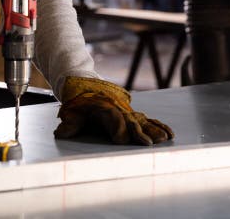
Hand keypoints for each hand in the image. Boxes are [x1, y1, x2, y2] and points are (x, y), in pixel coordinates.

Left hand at [54, 76, 173, 144]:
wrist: (85, 87)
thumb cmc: (78, 104)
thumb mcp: (72, 113)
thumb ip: (69, 124)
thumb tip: (59, 134)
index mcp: (104, 109)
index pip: (113, 121)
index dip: (117, 130)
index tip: (121, 140)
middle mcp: (119, 110)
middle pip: (132, 122)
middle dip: (141, 133)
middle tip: (150, 143)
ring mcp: (127, 112)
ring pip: (143, 121)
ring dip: (155, 129)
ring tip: (165, 138)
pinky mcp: (132, 114)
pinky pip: (148, 120)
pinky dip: (159, 125)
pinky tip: (170, 134)